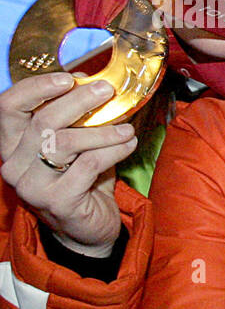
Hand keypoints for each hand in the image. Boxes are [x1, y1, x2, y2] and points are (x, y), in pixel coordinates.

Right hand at [0, 73, 137, 255]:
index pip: (8, 107)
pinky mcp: (57, 201)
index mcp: (12, 145)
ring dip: (102, 130)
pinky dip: (113, 150)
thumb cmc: (81, 182)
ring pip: (65, 143)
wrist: (87, 230)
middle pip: (42, 121)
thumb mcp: (75, 147)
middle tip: (107, 91)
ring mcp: (32, 185)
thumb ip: (76, 120)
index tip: (68, 78)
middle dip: (78, 101)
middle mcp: (14, 165)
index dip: (36, 88)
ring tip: (127, 128)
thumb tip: (93, 84)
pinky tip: (129, 144)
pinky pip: (88, 165)